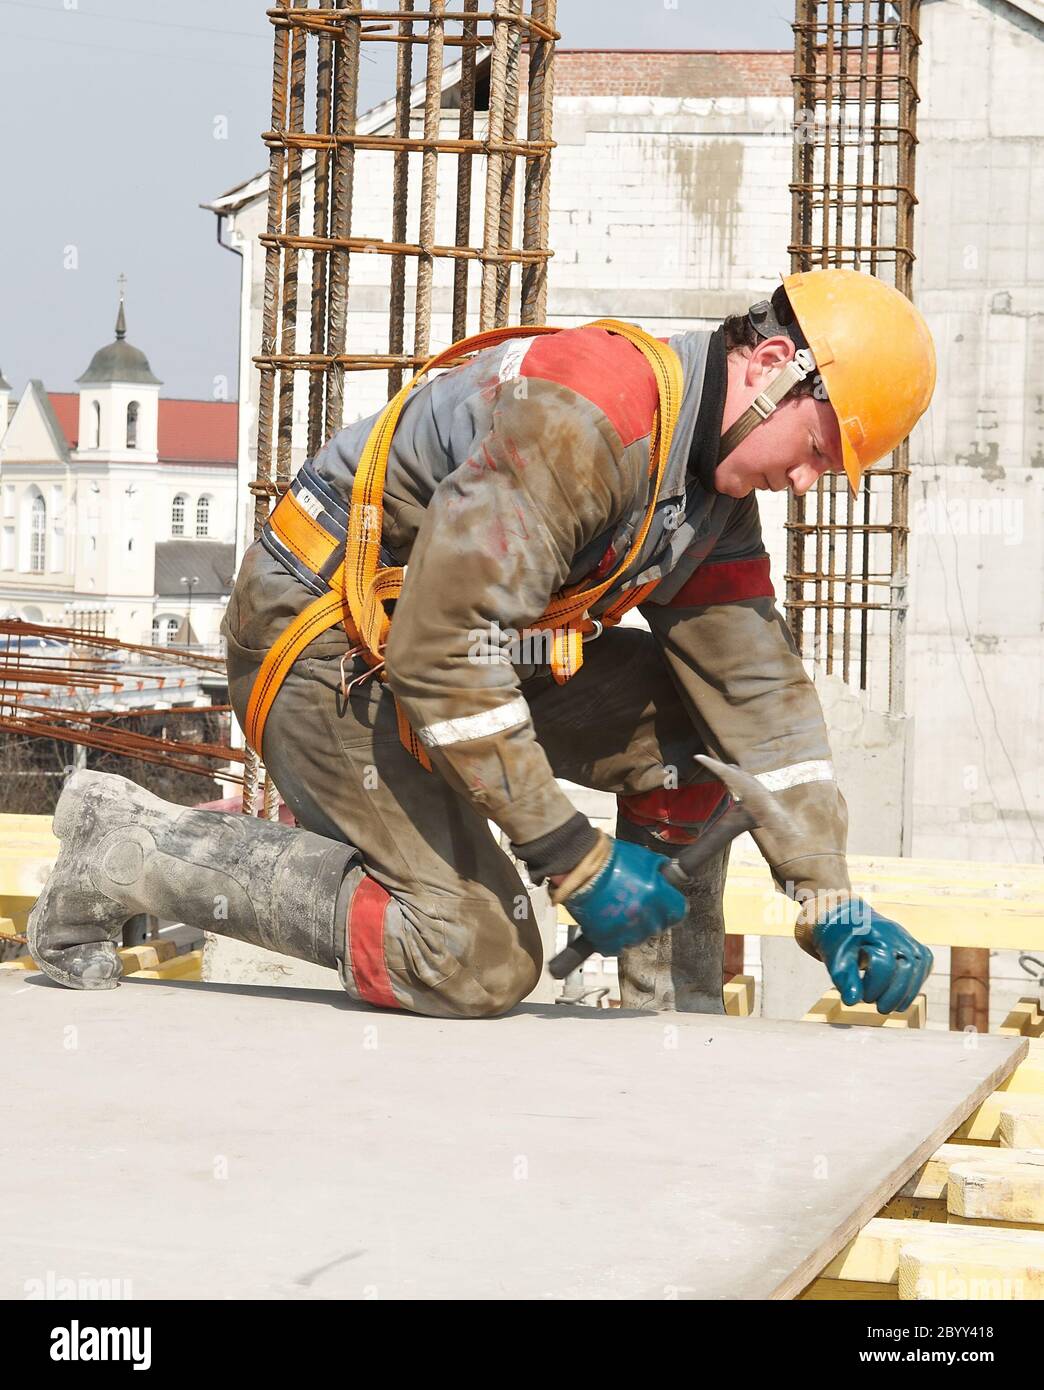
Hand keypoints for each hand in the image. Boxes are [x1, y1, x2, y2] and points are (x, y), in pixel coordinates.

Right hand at [558, 835, 685, 956]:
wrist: (578, 865)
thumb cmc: (610, 858)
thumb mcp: (644, 858)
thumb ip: (660, 873)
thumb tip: (669, 879)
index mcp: (656, 894)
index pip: (678, 911)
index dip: (672, 907)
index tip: (666, 904)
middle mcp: (642, 914)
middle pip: (659, 926)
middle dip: (653, 916)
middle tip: (640, 904)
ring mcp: (623, 928)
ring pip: (639, 938)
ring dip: (634, 928)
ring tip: (623, 913)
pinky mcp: (604, 938)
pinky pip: (617, 947)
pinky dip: (615, 940)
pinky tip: (613, 927)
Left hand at [812, 898, 932, 1014]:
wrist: (849, 921)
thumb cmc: (840, 942)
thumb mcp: (836, 959)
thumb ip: (844, 979)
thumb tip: (852, 1001)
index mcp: (873, 932)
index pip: (884, 963)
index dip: (875, 986)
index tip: (864, 998)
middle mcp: (895, 932)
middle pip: (908, 965)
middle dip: (896, 993)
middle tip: (881, 1009)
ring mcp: (907, 937)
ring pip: (920, 965)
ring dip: (909, 992)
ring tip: (894, 1007)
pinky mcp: (914, 945)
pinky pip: (924, 963)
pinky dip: (916, 982)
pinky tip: (903, 995)